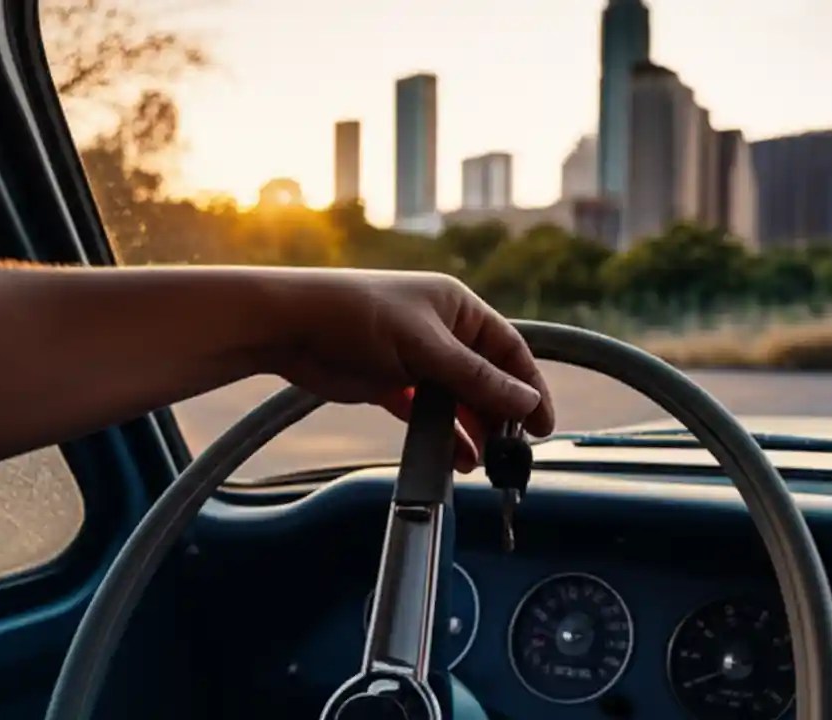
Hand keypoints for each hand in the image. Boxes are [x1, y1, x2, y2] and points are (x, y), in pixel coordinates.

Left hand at [262, 269, 554, 471]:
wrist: (288, 327)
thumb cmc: (356, 316)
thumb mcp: (424, 346)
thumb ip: (476, 378)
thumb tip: (526, 402)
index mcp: (458, 308)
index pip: (510, 350)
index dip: (530, 388)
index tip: (543, 425)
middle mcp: (443, 332)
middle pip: (487, 379)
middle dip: (500, 415)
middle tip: (512, 453)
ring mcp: (417, 359)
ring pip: (458, 400)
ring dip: (472, 430)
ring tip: (482, 463)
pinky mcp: (392, 383)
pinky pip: (428, 413)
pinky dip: (442, 435)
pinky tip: (454, 458)